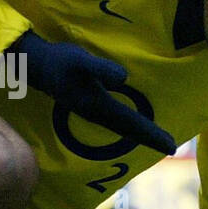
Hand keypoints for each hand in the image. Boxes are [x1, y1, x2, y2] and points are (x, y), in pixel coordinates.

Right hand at [9, 30, 175, 155]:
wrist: (36, 66)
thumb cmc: (60, 62)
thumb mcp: (80, 61)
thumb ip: (101, 68)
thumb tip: (124, 77)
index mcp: (99, 106)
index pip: (131, 124)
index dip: (151, 135)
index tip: (171, 147)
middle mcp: (97, 114)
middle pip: (128, 130)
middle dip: (149, 138)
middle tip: (170, 147)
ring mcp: (92, 111)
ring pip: (121, 127)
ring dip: (138, 134)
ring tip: (155, 139)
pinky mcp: (88, 105)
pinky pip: (114, 120)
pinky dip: (127, 125)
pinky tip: (131, 123)